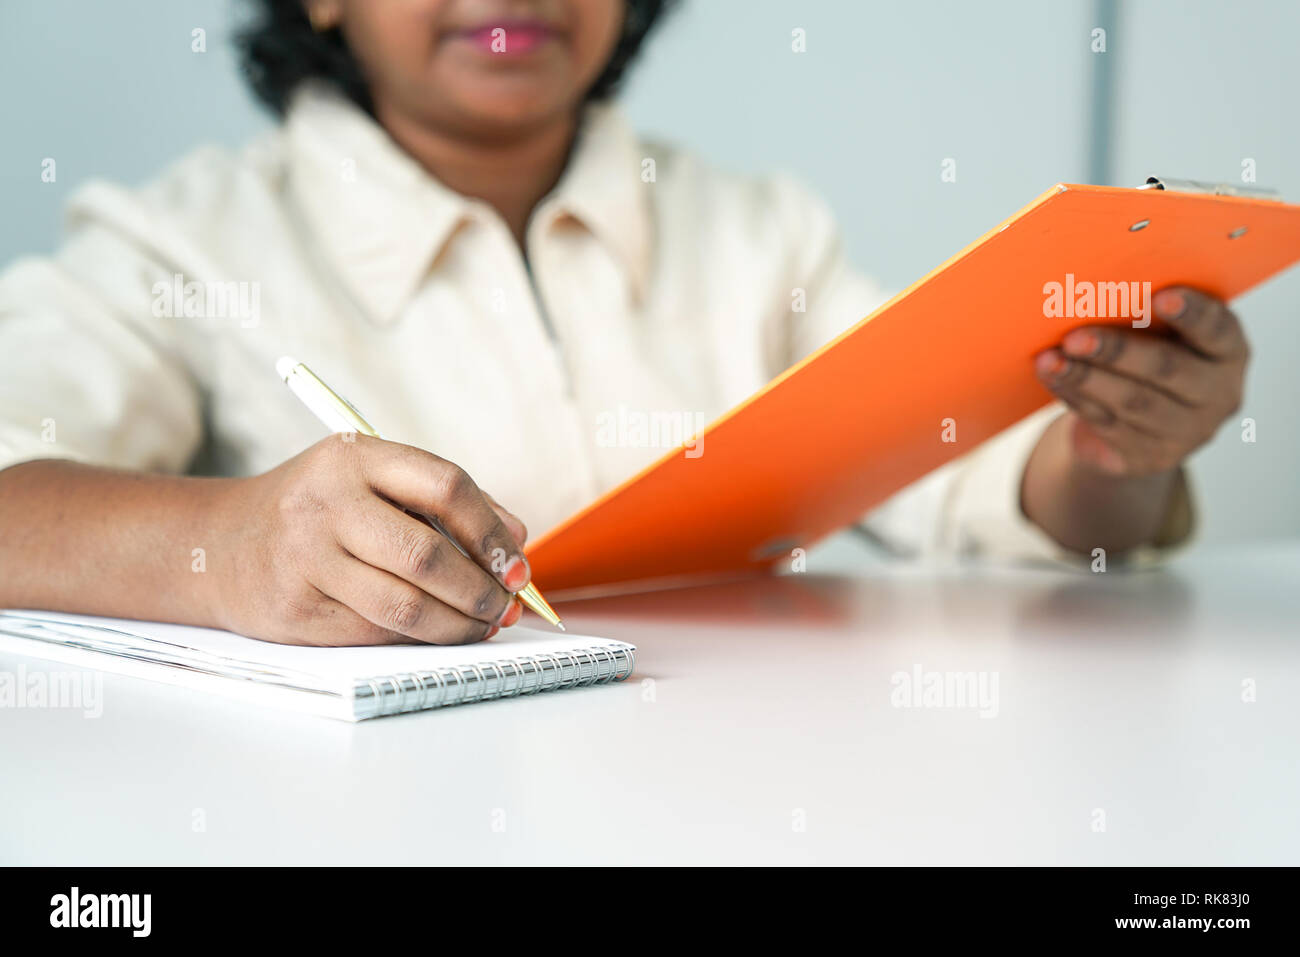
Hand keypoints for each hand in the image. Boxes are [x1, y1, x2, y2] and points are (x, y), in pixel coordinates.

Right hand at [215, 435, 529, 645]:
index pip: (446, 487)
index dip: (493, 532)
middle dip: (481, 589)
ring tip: (484, 624)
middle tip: (507, 605)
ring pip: (406, 607)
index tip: (519, 564)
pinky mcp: (296, 610)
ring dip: (459, 624)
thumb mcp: (372, 480)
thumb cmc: (319, 510)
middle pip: (427, 556)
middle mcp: (326, 504)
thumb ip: (445, 502)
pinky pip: (377, 633)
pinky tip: (439, 632)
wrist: (219, 545)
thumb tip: (516, 542)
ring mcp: (305, 559)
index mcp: (355, 457)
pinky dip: (420, 638)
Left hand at [1033, 286, 1248, 475]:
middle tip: (1076, 337)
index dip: (1192, 313)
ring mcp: (1186, 432)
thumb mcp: (1164, 338)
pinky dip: (1073, 396)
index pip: (1217, 330)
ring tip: (1050, 360)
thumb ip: (1146, 317)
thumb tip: (1093, 291)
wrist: (1141, 429)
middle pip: (1166, 369)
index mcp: (1229, 353)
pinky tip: (1052, 377)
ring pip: (1131, 402)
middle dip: (1117, 352)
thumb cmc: (1152, 359)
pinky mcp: (1148, 455)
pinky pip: (1105, 422)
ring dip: (1085, 378)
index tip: (1161, 296)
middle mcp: (1217, 395)